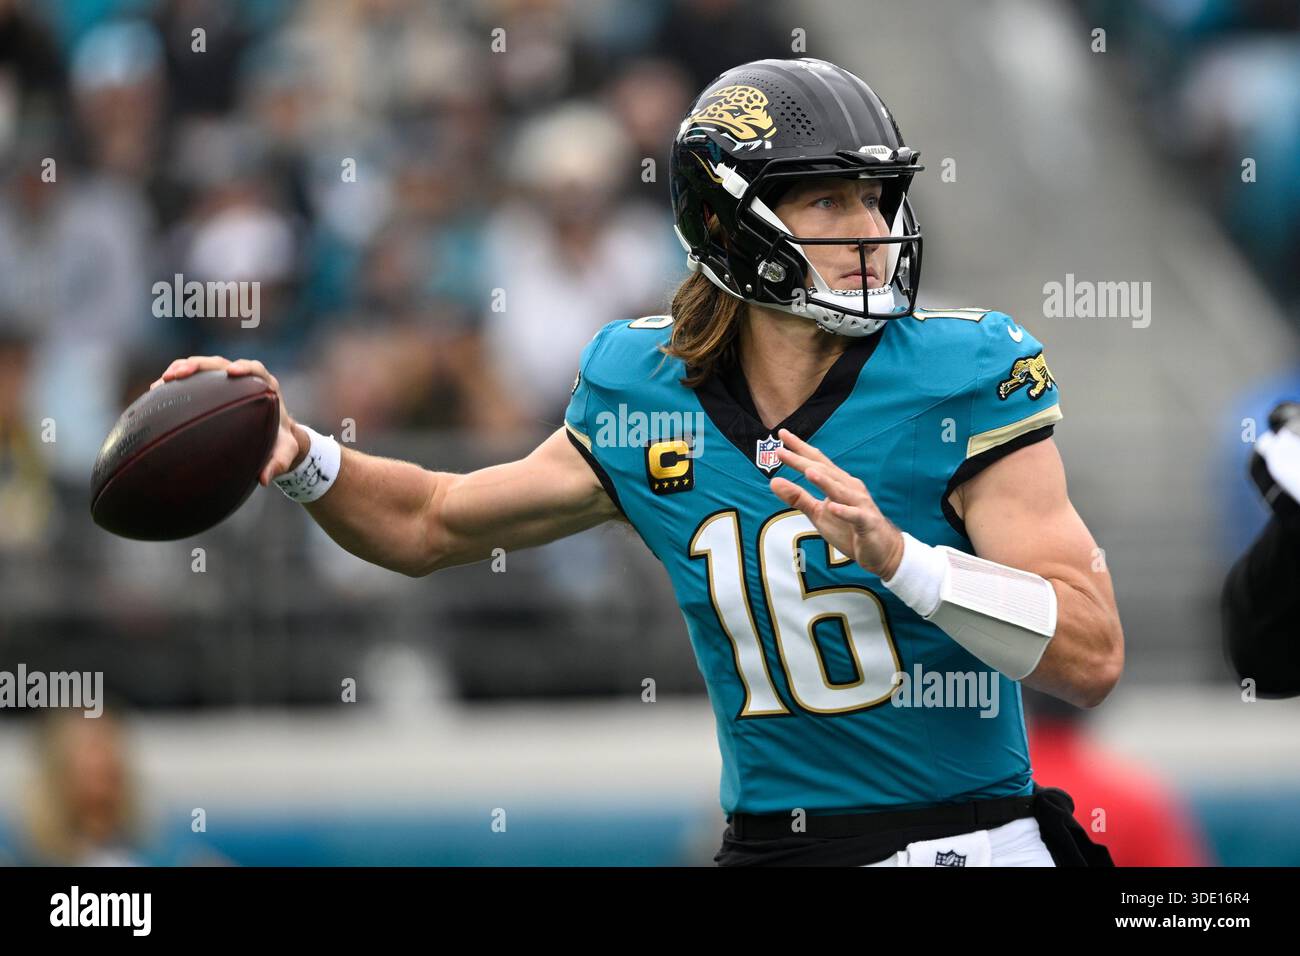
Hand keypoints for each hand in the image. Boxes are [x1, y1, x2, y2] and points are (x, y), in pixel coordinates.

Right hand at [150, 356, 309, 485]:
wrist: (275, 437)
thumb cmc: (281, 442)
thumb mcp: (284, 453)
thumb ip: (278, 463)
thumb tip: (263, 479)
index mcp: (265, 387)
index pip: (254, 369)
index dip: (243, 368)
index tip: (231, 372)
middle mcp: (244, 379)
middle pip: (220, 364)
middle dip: (199, 365)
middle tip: (180, 373)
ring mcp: (226, 381)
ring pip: (202, 368)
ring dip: (182, 369)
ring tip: (162, 381)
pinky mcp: (213, 388)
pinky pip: (193, 380)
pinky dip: (177, 383)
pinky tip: (156, 393)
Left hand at [768, 428, 904, 578]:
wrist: (883, 549)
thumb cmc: (849, 528)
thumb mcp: (818, 513)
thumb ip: (797, 497)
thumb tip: (773, 482)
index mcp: (838, 482)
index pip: (816, 461)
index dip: (799, 448)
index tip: (781, 434)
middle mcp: (849, 487)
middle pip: (824, 471)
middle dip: (803, 460)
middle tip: (781, 450)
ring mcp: (860, 504)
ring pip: (840, 490)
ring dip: (824, 481)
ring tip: (808, 472)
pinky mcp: (867, 523)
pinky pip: (854, 516)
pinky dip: (844, 511)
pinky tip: (832, 507)